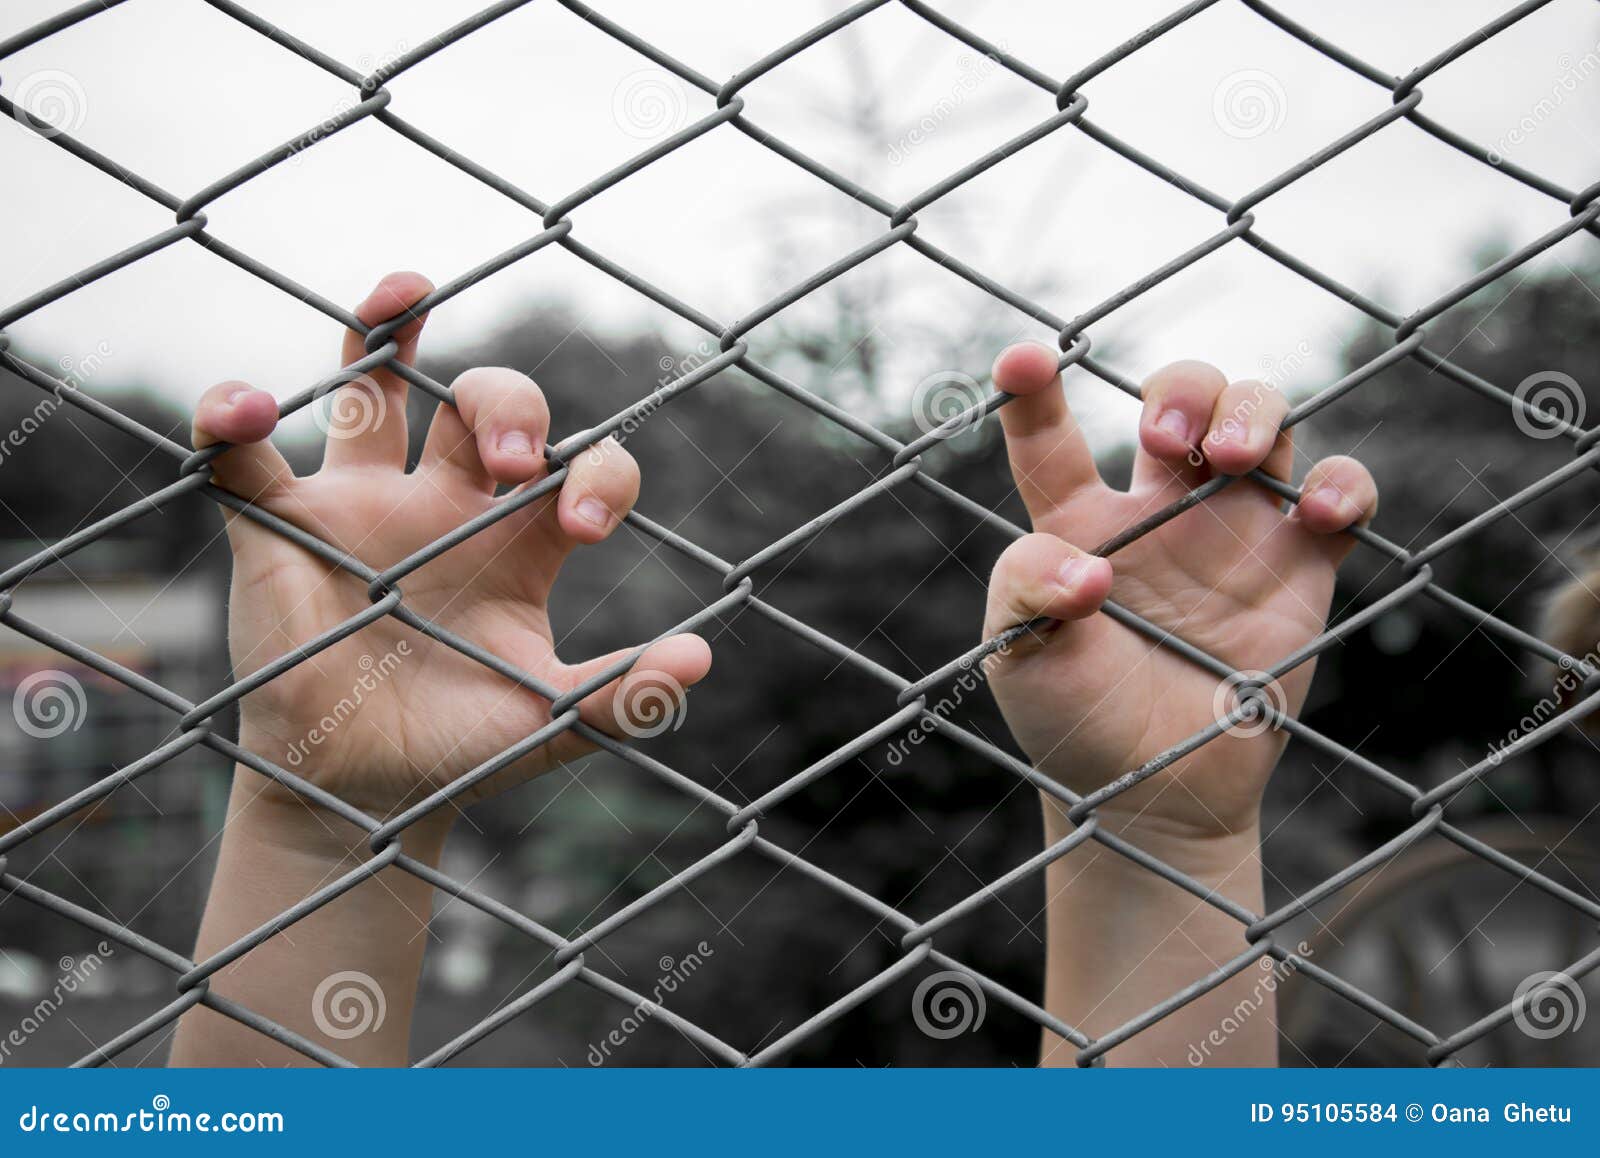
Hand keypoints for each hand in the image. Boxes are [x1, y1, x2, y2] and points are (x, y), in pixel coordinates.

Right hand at [191, 272, 711, 831]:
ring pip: (372, 387)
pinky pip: (241, 457)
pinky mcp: (280, 525)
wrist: (358, 793)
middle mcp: (446, 504)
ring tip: (409, 288)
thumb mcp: (546, 725)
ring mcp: (363, 505)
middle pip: (483, 403)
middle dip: (507, 406)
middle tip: (508, 459)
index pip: (579, 463)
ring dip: (384, 329)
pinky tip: (245, 406)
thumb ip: (622, 696)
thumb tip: (699, 663)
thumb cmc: (457, 751)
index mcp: (521, 541)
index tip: (585, 523)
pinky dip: (230, 418)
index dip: (597, 470)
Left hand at [983, 344, 1377, 838]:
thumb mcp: (1019, 656)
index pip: (1051, 436)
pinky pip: (1340, 491)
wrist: (1155, 796)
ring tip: (1234, 460)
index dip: (1032, 389)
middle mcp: (1158, 509)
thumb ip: (1026, 591)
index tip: (1022, 359)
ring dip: (1255, 411)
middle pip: (1183, 395)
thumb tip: (1090, 573)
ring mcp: (1234, 531)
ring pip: (1264, 417)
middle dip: (1183, 390)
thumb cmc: (1075, 721)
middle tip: (1169, 443)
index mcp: (1079, 521)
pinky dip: (1342, 482)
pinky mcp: (1302, 565)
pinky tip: (1319, 512)